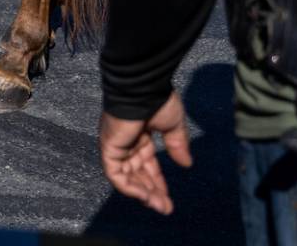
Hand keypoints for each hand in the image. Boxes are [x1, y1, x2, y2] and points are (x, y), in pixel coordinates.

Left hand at [99, 94, 191, 214]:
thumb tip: (187, 164)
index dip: (157, 181)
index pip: (147, 163)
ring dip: (143, 193)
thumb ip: (177, 144)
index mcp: (140, 134)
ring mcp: (116, 145)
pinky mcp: (109, 148)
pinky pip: (116, 174)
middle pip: (137, 173)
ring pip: (126, 177)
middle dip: (151, 191)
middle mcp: (126, 141)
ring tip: (159, 206)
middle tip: (165, 207)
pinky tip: (145, 196)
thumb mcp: (173, 125)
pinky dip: (129, 187)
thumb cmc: (157, 100)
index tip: (168, 197)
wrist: (142, 88)